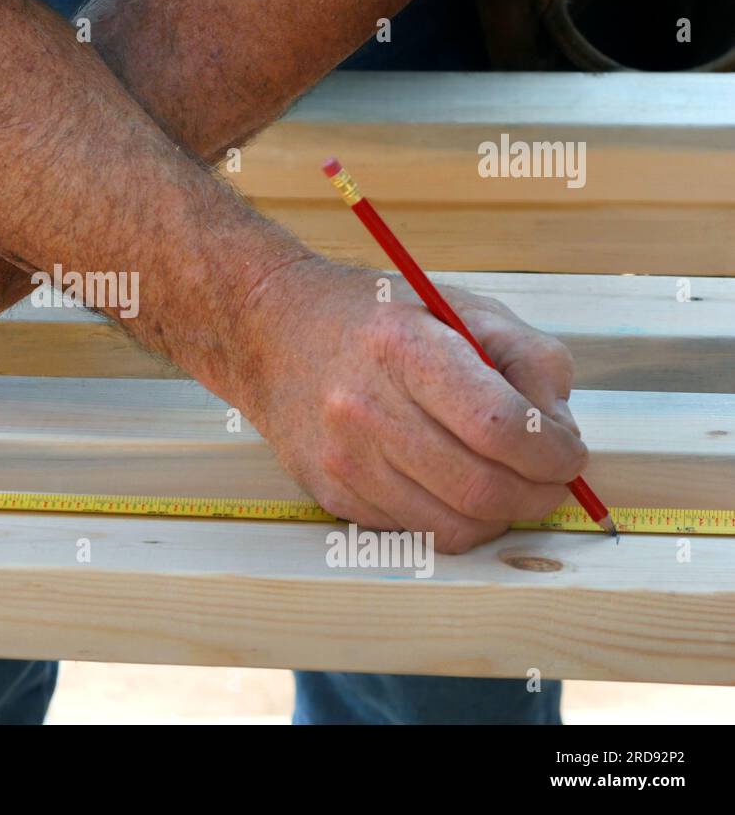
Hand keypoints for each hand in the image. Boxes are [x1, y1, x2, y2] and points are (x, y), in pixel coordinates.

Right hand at [237, 262, 588, 552]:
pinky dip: (452, 518)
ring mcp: (343, 458)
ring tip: (507, 484)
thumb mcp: (463, 308)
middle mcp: (365, 407)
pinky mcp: (330, 492)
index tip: (568, 452)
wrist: (272, 332)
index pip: (500, 427)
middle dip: (539, 494)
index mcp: (404, 348)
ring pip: (454, 526)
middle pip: (482, 489)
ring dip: (501, 516)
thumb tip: (560, 434)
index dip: (554, 453)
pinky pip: (417, 532)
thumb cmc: (377, 318)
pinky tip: (452, 484)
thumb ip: (531, 360)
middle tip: (550, 480)